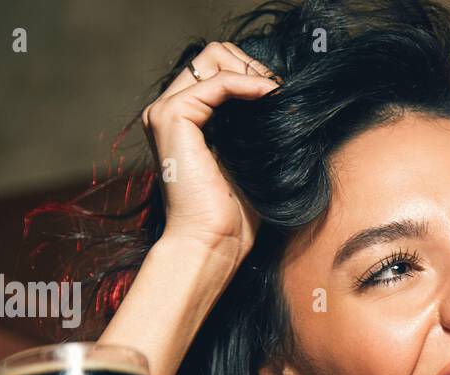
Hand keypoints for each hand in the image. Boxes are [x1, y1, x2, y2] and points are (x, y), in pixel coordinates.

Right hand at [143, 41, 279, 260]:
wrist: (212, 243)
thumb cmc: (233, 216)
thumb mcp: (248, 160)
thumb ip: (253, 126)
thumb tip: (283, 96)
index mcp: (185, 119)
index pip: (218, 68)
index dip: (253, 73)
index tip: (283, 95)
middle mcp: (169, 110)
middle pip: (214, 54)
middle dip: (253, 66)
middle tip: (281, 93)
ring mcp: (166, 111)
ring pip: (213, 57)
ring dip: (252, 71)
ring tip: (277, 95)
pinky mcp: (172, 118)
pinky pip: (217, 81)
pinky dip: (248, 83)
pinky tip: (270, 96)